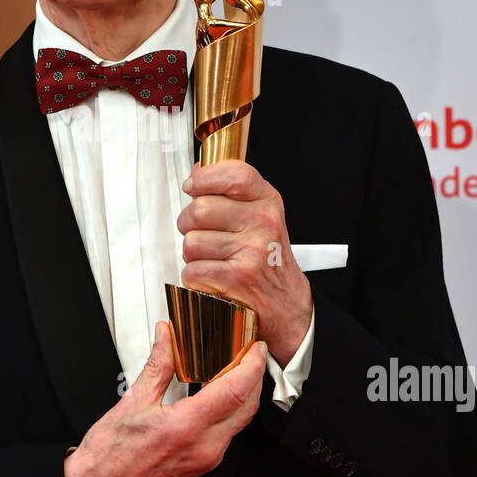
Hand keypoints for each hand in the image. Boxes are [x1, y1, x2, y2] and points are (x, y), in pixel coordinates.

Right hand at [63, 322, 267, 476]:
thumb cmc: (108, 455)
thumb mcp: (133, 400)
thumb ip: (158, 365)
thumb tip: (167, 337)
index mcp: (186, 428)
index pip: (235, 391)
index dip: (251, 366)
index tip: (254, 349)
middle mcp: (203, 448)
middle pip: (247, 407)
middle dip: (256, 378)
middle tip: (252, 355)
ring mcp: (206, 460)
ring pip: (241, 423)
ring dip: (246, 395)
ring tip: (240, 372)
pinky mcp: (202, 467)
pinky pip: (228, 435)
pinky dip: (233, 413)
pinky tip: (223, 399)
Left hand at [177, 159, 312, 366]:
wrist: (287, 305)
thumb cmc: (268, 259)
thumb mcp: (260, 216)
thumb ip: (231, 193)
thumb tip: (199, 171)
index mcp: (268, 202)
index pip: (235, 174)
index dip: (205, 177)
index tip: (192, 186)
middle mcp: (263, 223)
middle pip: (200, 209)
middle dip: (188, 224)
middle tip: (200, 233)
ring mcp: (252, 251)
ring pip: (191, 242)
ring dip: (192, 255)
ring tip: (212, 259)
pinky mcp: (237, 278)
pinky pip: (192, 270)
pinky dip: (195, 278)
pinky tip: (212, 277)